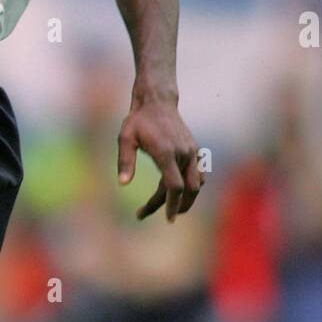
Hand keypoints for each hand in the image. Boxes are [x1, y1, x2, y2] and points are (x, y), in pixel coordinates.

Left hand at [117, 94, 202, 221]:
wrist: (157, 102)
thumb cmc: (138, 120)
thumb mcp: (125, 137)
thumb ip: (124, 160)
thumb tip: (122, 184)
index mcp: (166, 153)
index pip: (174, 186)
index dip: (173, 205)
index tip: (169, 219)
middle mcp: (183, 153)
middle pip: (190, 189)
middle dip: (180, 206)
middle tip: (165, 217)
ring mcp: (192, 151)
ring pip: (197, 183)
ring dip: (188, 198)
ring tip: (171, 206)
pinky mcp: (195, 150)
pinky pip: (199, 174)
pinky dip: (193, 186)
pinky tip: (180, 192)